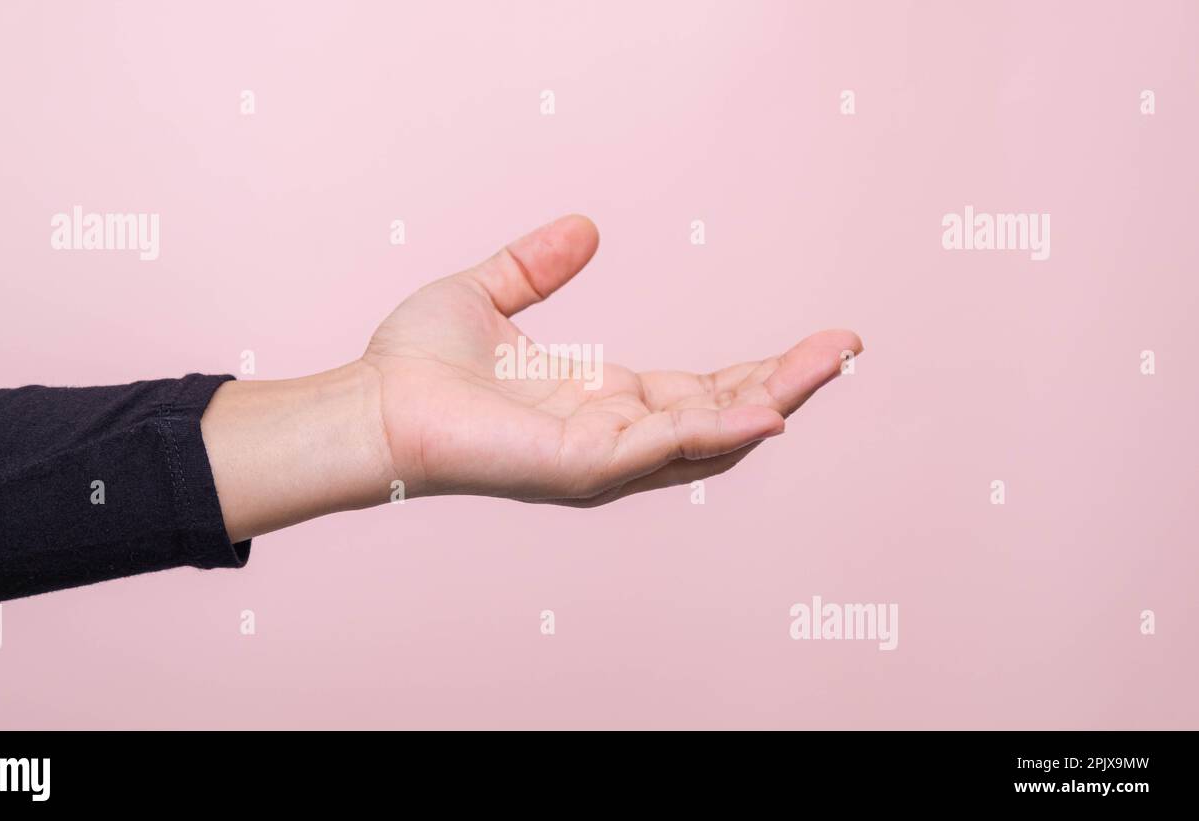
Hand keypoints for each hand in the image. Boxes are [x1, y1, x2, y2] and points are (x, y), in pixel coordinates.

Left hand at [202, 215, 861, 539]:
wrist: (366, 403)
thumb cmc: (416, 365)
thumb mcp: (490, 293)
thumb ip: (537, 265)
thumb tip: (584, 226)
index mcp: (601, 399)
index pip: (699, 388)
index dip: (758, 369)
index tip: (814, 342)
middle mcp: (612, 434)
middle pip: (720, 414)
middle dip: (785, 383)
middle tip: (845, 348)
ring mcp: (601, 456)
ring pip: (706, 434)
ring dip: (771, 401)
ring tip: (829, 364)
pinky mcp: (579, 464)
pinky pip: (661, 449)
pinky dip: (716, 431)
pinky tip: (766, 412)